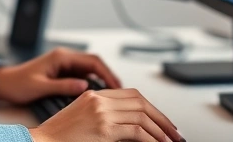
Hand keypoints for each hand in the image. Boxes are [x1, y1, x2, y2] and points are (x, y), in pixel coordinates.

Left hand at [0, 48, 121, 105]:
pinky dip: (93, 84)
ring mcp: (64, 65)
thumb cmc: (18, 83)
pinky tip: (98, 96)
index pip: (92, 61)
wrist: (4, 84)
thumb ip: (63, 86)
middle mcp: (64, 58)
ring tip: (113, 95)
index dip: (107, 73)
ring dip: (102, 81)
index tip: (117, 86)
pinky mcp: (63, 73)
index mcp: (60, 57)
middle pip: (94, 64)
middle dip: (109, 77)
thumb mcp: (40, 87)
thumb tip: (85, 86)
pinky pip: (83, 76)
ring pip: (90, 70)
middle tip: (120, 93)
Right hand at [28, 88, 184, 141]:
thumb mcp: (81, 120)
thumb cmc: (57, 137)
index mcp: (93, 96)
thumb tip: (131, 128)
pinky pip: (137, 132)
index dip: (151, 107)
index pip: (131, 94)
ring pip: (142, 117)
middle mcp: (98, 100)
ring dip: (161, 131)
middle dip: (162, 118)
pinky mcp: (103, 129)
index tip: (162, 121)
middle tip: (174, 133)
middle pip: (140, 102)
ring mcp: (101, 113)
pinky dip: (152, 140)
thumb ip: (103, 116)